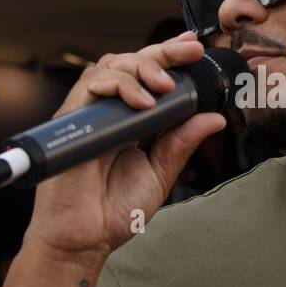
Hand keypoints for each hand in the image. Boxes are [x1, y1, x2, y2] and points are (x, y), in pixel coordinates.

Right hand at [23, 30, 227, 264]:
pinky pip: (91, 86)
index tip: (195, 48)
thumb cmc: (113, 212)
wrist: (84, 238)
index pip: (149, 77)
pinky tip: (143, 102)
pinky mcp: (72, 120)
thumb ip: (181, 143)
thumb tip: (213, 117)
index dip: (169, 56)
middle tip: (190, 52)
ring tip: (165, 86)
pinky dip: (120, 86)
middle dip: (163, 52)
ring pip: (111, 66)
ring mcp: (90, 114)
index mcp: (131, 121)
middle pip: (132, 63)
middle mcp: (109, 112)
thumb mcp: (160, 173)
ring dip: (142, 67)